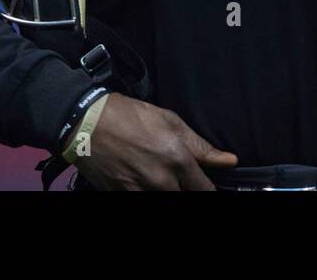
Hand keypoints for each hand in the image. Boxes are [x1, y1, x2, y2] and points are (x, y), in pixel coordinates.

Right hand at [67, 93, 238, 189]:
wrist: (86, 122)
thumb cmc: (129, 116)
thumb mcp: (170, 121)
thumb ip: (201, 146)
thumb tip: (229, 161)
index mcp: (177, 160)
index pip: (205, 190)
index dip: (208, 190)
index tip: (205, 186)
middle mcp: (161, 180)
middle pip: (186, 198)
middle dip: (186, 189)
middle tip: (178, 177)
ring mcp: (139, 191)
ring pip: (164, 200)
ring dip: (167, 190)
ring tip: (156, 173)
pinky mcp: (121, 196)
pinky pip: (141, 199)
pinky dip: (145, 191)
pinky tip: (141, 178)